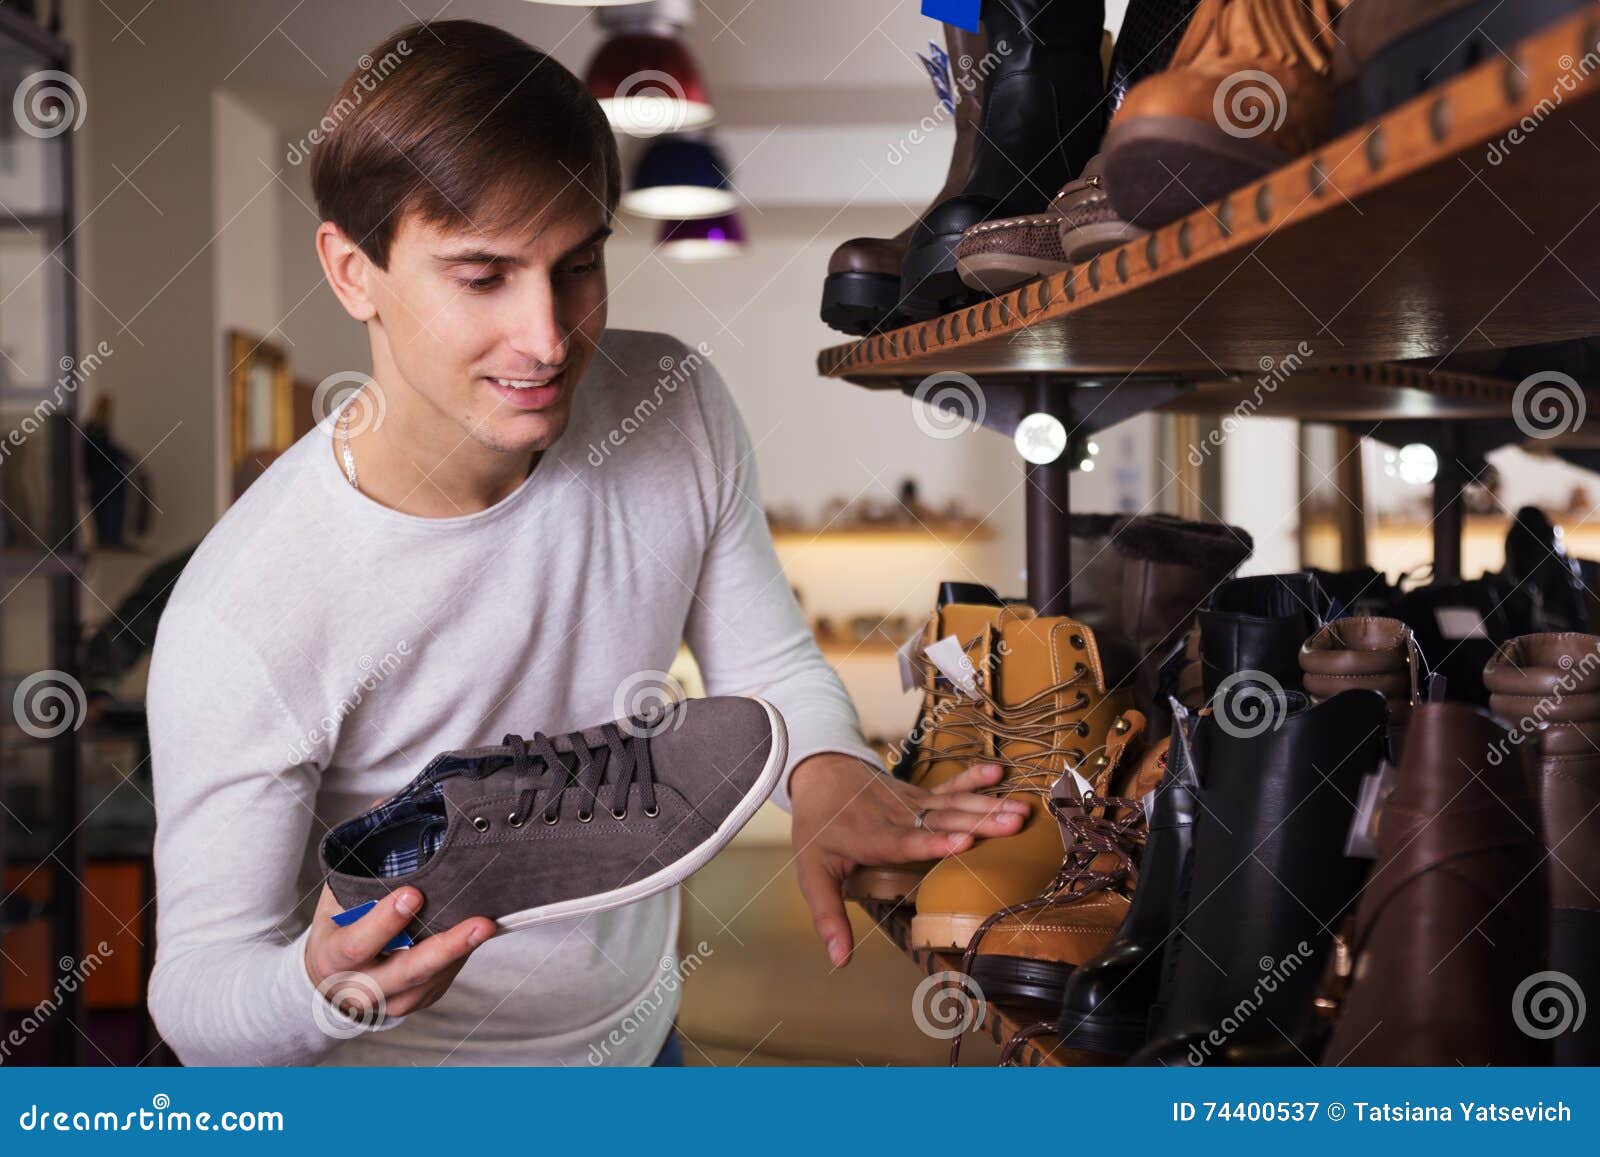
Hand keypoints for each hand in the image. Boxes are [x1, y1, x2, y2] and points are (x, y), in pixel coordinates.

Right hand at [303, 883, 494, 1021]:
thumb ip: (358, 875)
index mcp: (334, 958)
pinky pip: (440, 981)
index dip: (385, 922)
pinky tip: (472, 936)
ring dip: (462, 952)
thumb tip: (390, 822)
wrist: (331, 980)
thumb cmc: (338, 932)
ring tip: (487, 926)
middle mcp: (361, 987)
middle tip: (480, 923)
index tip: (413, 894)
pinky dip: (458, 958)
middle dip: (447, 946)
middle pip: (409, 971)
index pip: (359, 943)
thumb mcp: (334, 904)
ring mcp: (389, 1000)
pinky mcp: (413, 1003)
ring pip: (431, 980)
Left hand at [787, 754, 1027, 967]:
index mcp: (872, 838)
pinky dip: (974, 778)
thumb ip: (828, 917)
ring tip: (1021, 811)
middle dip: (980, 822)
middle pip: (942, 821)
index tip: (965, 842)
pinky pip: (950, 786)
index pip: (906, 841)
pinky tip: (998, 772)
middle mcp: (897, 817)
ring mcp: (911, 802)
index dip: (935, 842)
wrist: (820, 776)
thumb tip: (841, 960)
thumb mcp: (813, 874)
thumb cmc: (818, 829)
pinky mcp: (920, 795)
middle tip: (1014, 825)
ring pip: (953, 804)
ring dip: (988, 806)